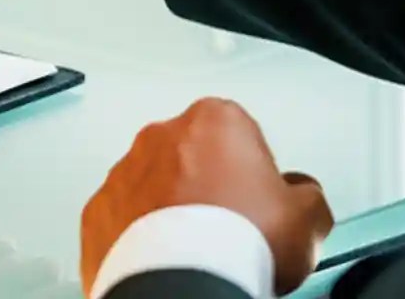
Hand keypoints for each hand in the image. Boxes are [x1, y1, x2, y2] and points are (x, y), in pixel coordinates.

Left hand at [81, 98, 334, 296]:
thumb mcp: (307, 217)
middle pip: (192, 155)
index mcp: (215, 121)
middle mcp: (161, 137)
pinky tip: (164, 260)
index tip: (262, 200)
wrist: (180, 284)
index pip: (241, 134)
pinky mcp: (97, 210)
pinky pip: (122, 217)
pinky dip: (138, 235)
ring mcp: (123, 172)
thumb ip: (306, 193)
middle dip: (207, 184)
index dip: (255, 171)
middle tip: (230, 228)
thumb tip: (302, 195)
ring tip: (197, 250)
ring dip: (170, 208)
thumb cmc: (238, 244)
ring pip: (153, 184)